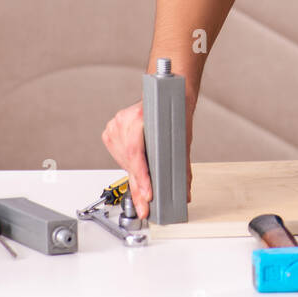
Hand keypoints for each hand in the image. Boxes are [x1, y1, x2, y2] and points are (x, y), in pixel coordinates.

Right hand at [101, 98, 192, 219]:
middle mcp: (122, 121)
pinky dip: (129, 167)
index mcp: (138, 117)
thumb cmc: (175, 108)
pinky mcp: (111, 130)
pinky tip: (137, 176)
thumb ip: (182, 165)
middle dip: (138, 187)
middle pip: (129, 162)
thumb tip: (185, 191)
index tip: (148, 194)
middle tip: (146, 206)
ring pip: (123, 161)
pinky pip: (119, 155)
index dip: (141, 177)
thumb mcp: (182, 137)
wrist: (168, 90)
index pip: (136, 154)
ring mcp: (115, 125)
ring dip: (133, 178)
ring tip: (144, 194)